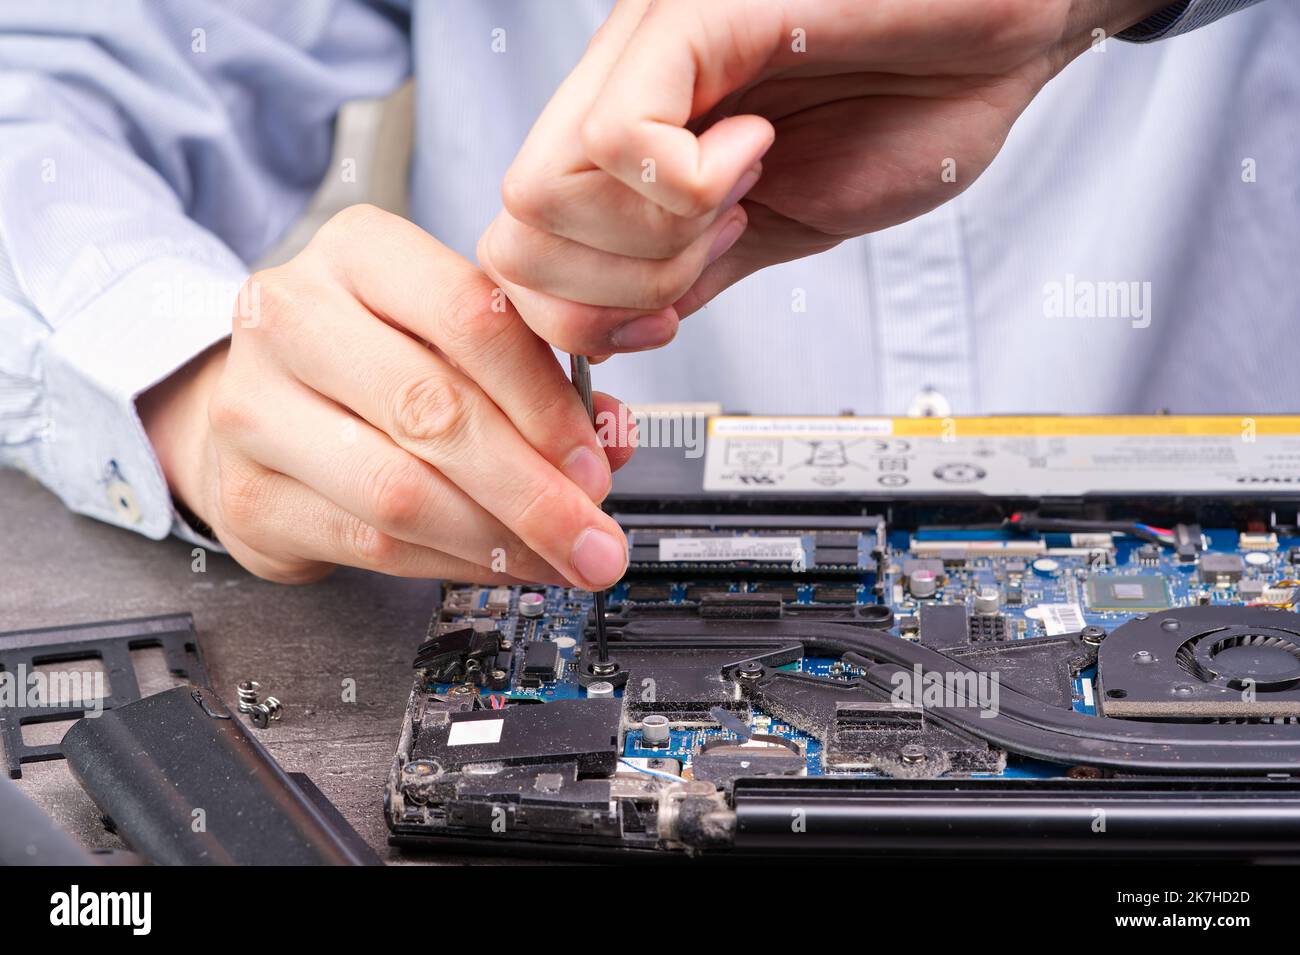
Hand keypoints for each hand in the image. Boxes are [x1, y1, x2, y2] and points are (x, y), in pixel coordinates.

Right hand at [139, 205, 633, 586]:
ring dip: (498, 540)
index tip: (596, 462)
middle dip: (533, 491)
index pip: (469, 315)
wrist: (254, 404)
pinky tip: (500, 567)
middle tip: (593, 536)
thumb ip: (536, 377)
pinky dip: (453, 565)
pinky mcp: (246, 493)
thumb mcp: (451, 337)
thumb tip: (615, 439)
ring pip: (399, 490)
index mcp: (359, 251)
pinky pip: (370, 544)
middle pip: (434, 411)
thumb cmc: (372, 361)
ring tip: (558, 559)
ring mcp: (254, 406)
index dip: (544, 401)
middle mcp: (292, 316)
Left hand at [478, 0, 1171, 352]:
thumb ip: (690, 274)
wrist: (1006, 33)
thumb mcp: (777, 225)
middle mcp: (614, 94)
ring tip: (745, 182)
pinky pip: (620, 139)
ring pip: (544, 196)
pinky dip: (693, 184)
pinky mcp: (687, 17)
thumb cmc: (911, 105)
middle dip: (615, 293)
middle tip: (716, 243)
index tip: (663, 320)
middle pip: (514, 236)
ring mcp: (640, 53)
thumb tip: (618, 331)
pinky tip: (758, 145)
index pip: (517, 253)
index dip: (578, 322)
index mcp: (628, 145)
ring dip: (660, 239)